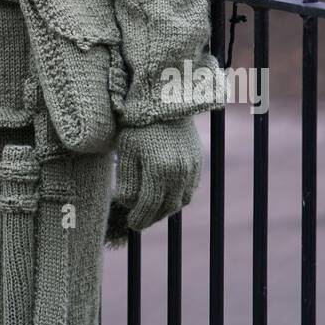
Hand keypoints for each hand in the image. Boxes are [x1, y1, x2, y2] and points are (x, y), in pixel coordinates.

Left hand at [113, 117, 202, 232]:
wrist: (164, 100)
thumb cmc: (139, 124)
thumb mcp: (126, 151)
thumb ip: (127, 181)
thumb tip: (129, 204)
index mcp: (159, 170)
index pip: (149, 206)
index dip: (139, 218)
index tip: (131, 225)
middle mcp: (180, 172)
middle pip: (167, 207)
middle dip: (152, 218)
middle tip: (140, 222)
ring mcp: (192, 168)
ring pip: (181, 201)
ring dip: (167, 210)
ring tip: (152, 211)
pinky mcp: (197, 161)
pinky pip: (190, 188)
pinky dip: (178, 197)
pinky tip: (166, 195)